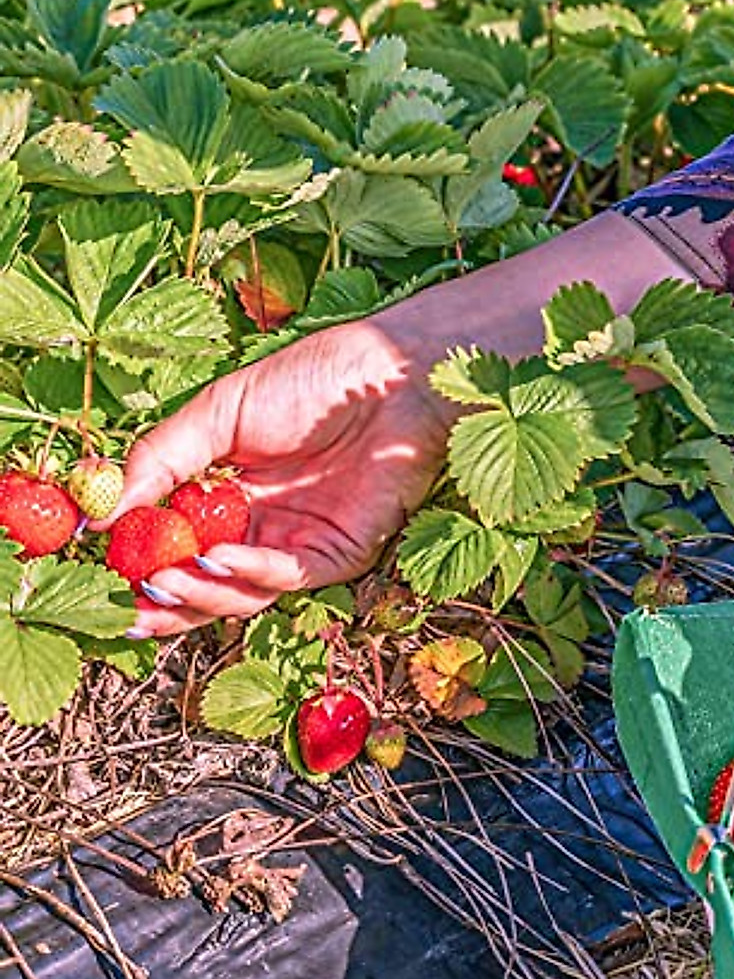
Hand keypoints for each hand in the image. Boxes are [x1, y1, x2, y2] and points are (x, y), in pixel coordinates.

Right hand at [106, 315, 456, 635]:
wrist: (390, 374)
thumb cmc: (310, 382)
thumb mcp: (218, 412)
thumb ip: (161, 459)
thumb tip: (98, 514)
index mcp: (228, 497)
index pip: (176, 548)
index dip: (139, 568)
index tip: (100, 577)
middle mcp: (261, 528)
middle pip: (206, 585)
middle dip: (164, 602)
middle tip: (126, 605)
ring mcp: (300, 544)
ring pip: (243, 593)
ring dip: (200, 593)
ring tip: (160, 580)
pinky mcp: (340, 553)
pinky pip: (289, 576)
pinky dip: (252, 572)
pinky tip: (218, 558)